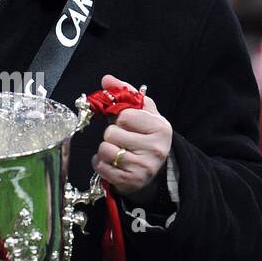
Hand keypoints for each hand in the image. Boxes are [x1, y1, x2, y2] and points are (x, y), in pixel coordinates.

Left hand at [92, 73, 171, 195]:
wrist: (154, 170)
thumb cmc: (146, 136)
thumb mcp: (143, 113)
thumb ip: (126, 93)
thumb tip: (107, 79)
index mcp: (161, 128)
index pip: (124, 116)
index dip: (120, 118)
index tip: (127, 124)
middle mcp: (155, 149)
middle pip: (111, 133)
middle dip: (112, 134)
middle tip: (122, 139)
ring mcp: (143, 168)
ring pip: (105, 150)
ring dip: (104, 149)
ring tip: (117, 150)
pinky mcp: (130, 182)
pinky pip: (101, 167)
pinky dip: (100, 163)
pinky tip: (112, 162)